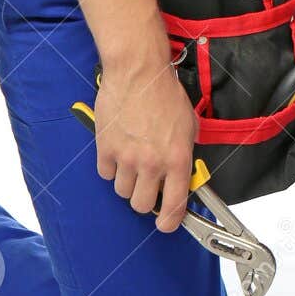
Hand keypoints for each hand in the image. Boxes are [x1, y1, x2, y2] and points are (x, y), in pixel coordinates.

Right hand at [92, 53, 197, 233]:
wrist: (138, 72)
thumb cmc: (165, 93)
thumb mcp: (189, 124)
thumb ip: (186, 151)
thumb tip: (183, 171)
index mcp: (177, 159)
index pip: (173, 206)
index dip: (169, 222)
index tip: (166, 224)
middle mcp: (152, 163)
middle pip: (141, 205)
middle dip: (145, 198)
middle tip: (148, 183)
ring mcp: (126, 158)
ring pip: (122, 191)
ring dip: (128, 181)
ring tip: (133, 161)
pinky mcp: (105, 149)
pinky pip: (106, 174)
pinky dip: (111, 167)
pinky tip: (118, 150)